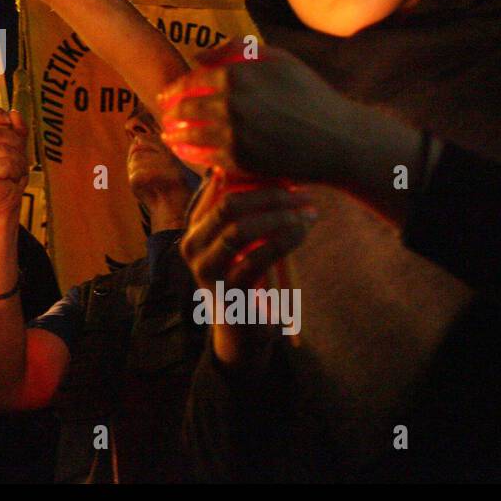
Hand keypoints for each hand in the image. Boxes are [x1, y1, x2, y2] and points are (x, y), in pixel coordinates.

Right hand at [0, 108, 29, 214]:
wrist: (5, 204)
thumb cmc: (8, 177)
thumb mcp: (15, 148)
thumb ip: (16, 131)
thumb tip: (14, 113)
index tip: (9, 121)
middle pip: (0, 133)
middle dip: (17, 147)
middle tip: (17, 163)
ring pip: (6, 149)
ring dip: (18, 162)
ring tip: (13, 173)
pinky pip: (7, 163)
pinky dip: (15, 171)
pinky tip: (10, 180)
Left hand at [157, 42, 356, 182]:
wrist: (338, 140)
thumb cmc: (310, 96)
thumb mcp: (280, 60)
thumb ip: (238, 51)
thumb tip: (200, 56)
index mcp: (238, 76)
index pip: (191, 82)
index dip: (175, 89)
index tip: (167, 94)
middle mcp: (232, 104)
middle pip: (185, 108)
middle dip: (169, 112)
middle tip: (163, 115)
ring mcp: (234, 134)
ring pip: (189, 135)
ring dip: (174, 136)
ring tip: (168, 135)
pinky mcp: (239, 161)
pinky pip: (205, 157)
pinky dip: (191, 155)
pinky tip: (187, 154)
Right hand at [181, 173, 315, 365]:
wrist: (241, 332)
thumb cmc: (244, 277)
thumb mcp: (238, 241)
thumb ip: (242, 210)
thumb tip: (260, 168)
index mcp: (194, 228)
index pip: (217, 189)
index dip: (253, 176)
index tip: (286, 175)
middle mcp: (192, 246)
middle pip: (228, 205)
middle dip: (270, 195)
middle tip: (303, 194)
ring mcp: (207, 270)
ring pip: (241, 229)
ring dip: (279, 218)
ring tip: (308, 214)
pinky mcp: (228, 290)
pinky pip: (257, 258)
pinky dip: (284, 241)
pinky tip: (302, 233)